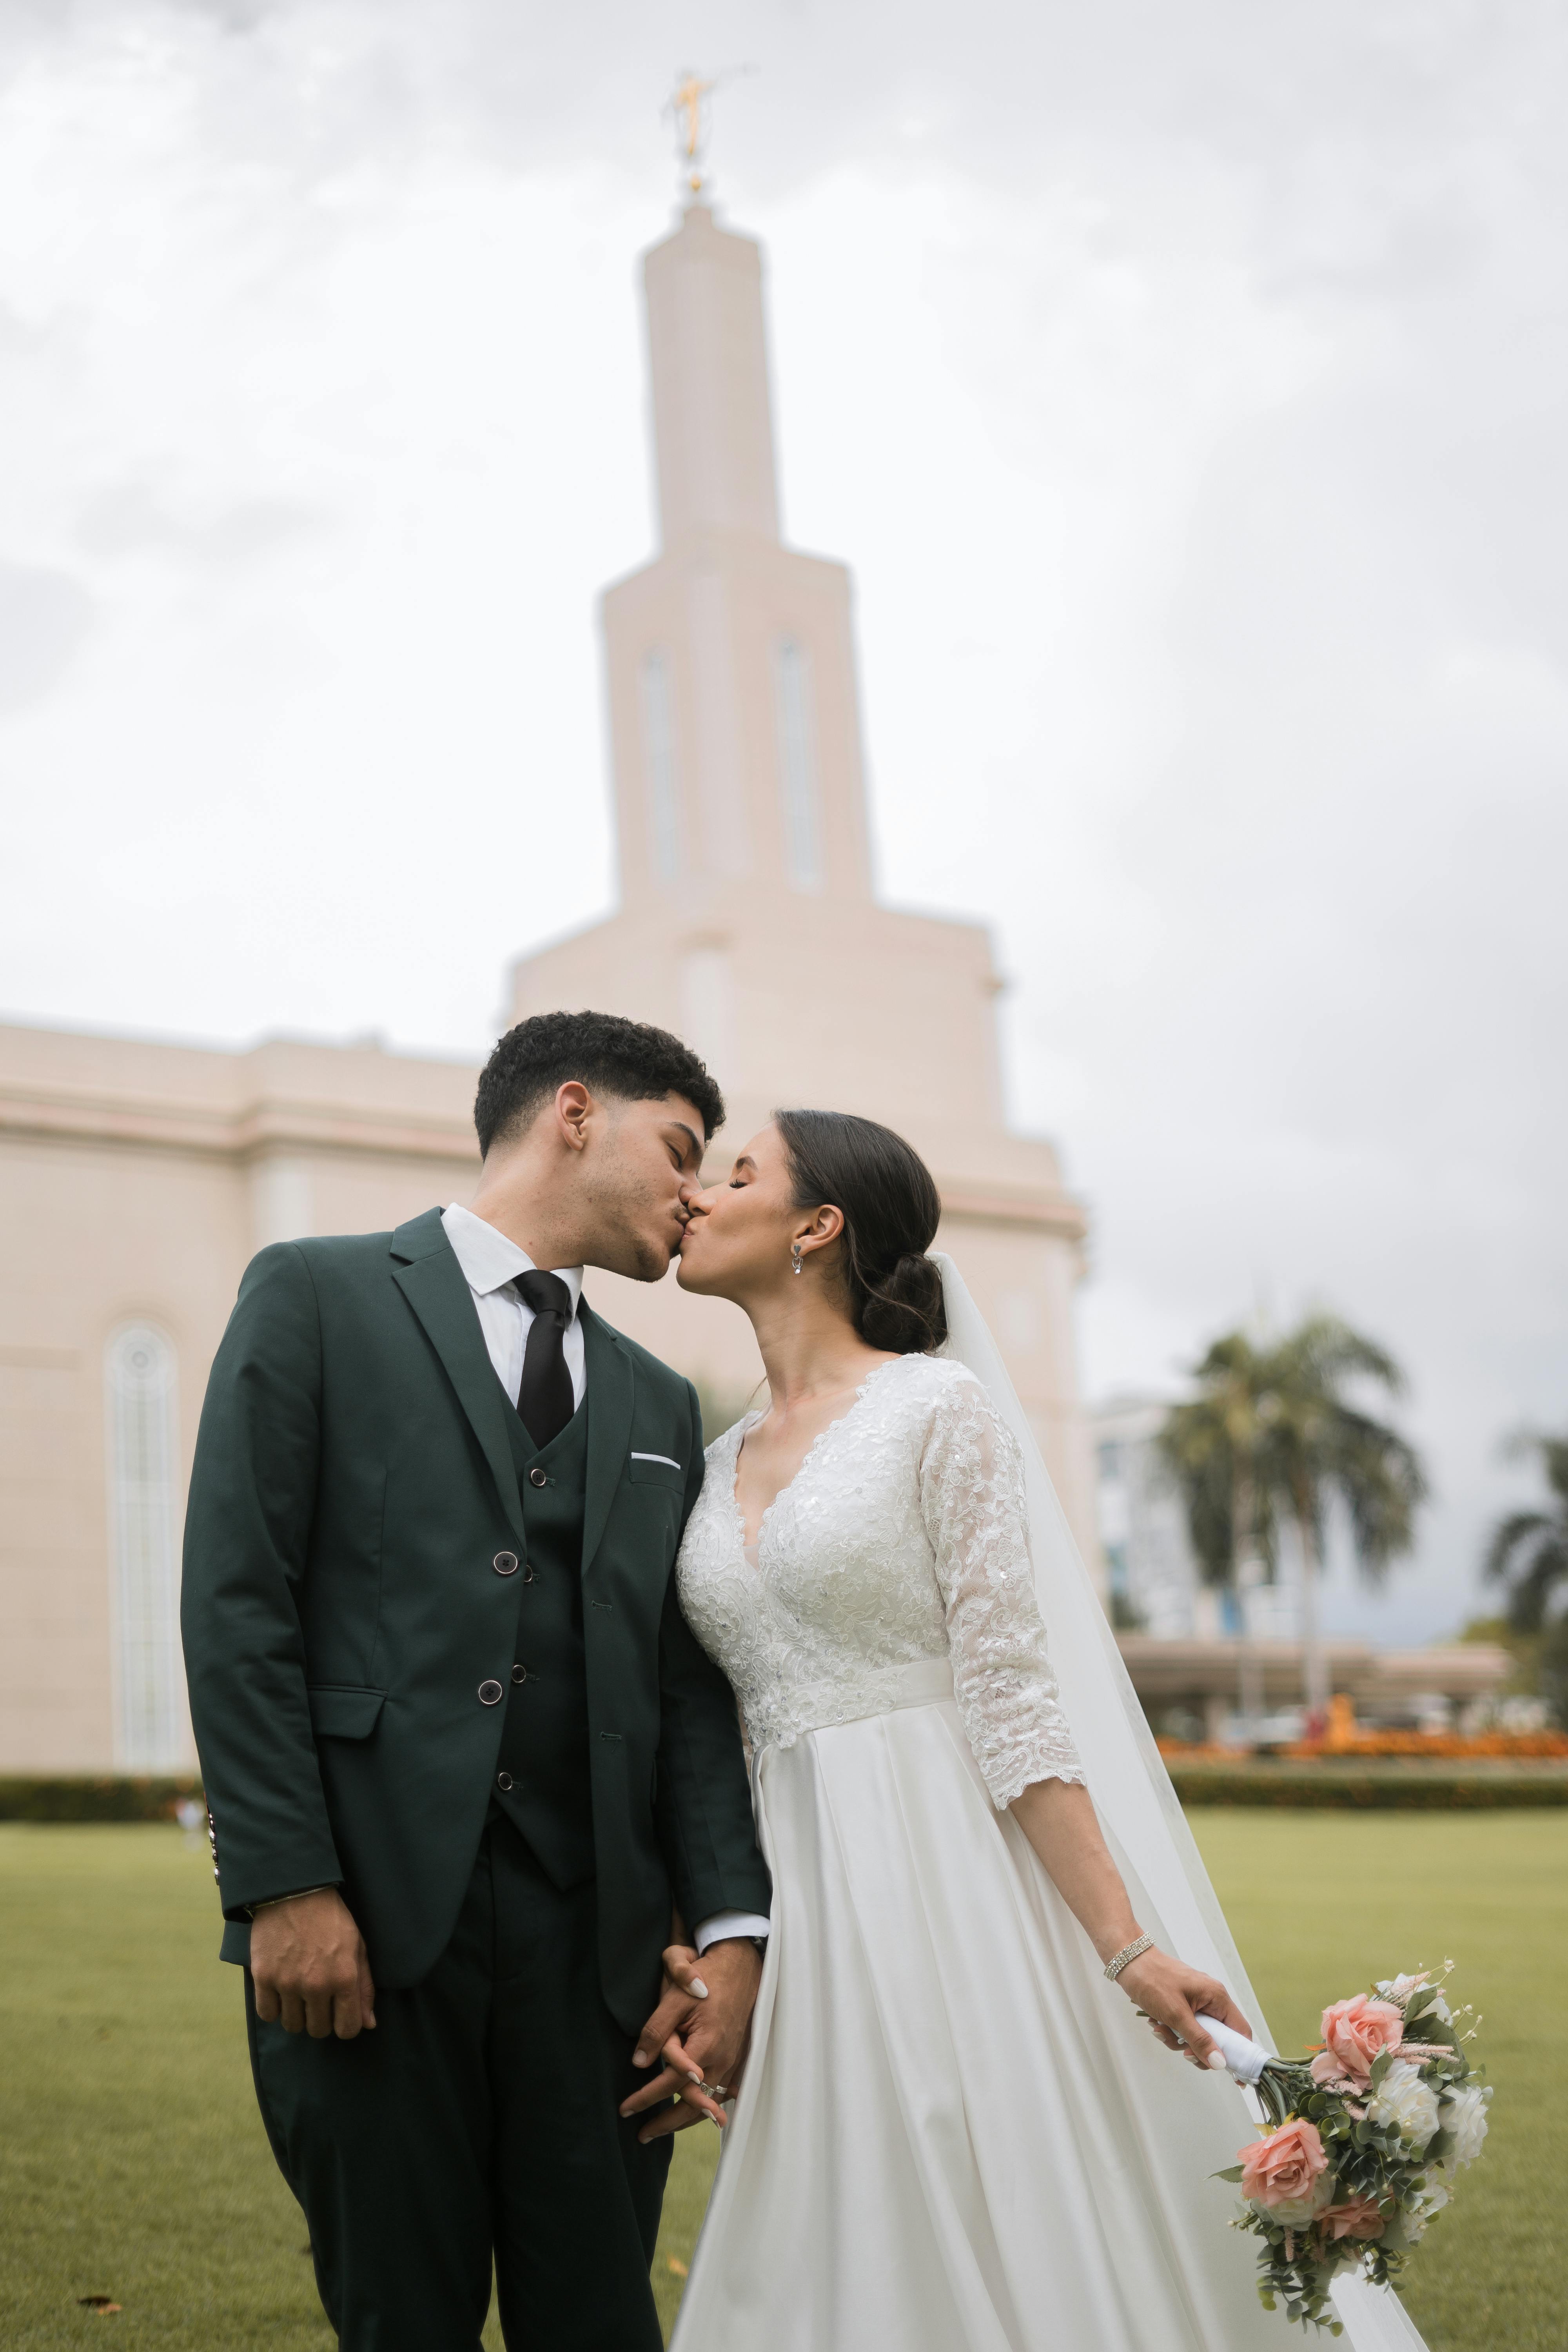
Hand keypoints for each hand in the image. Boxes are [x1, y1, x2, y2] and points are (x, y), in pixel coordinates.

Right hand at [249, 1888, 376, 2039]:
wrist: (295, 1891)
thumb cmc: (331, 1918)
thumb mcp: (357, 1946)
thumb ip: (364, 1987)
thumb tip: (369, 2024)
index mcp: (344, 1977)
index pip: (347, 2028)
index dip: (346, 2025)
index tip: (340, 2015)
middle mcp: (316, 1985)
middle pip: (318, 2030)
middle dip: (321, 2019)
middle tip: (319, 1999)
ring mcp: (287, 1983)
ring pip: (293, 2026)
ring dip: (297, 2015)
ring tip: (299, 1993)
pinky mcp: (263, 1977)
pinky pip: (267, 2014)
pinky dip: (274, 2008)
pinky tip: (280, 1992)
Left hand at [621, 1937, 761, 2141]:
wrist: (742, 1963)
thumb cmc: (706, 1978)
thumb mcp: (675, 1998)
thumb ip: (656, 2031)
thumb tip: (639, 2062)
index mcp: (705, 2048)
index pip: (669, 2084)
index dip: (645, 2098)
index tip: (625, 2109)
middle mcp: (723, 2060)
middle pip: (692, 2105)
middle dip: (666, 2123)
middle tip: (642, 2135)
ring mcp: (734, 2061)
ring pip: (710, 2102)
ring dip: (686, 2119)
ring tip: (664, 2129)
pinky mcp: (740, 2057)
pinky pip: (724, 2091)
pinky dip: (709, 2105)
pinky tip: (700, 2113)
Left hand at [1116, 1945, 1249, 2071]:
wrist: (1128, 1961)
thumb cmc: (1153, 1980)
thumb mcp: (1176, 2014)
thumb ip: (1199, 2040)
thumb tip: (1220, 2064)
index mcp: (1217, 1997)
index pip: (1240, 2031)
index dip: (1240, 2055)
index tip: (1234, 2078)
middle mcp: (1211, 2000)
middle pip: (1218, 2039)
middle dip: (1198, 2048)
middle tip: (1184, 2052)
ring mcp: (1196, 2003)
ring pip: (1198, 2037)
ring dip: (1178, 2040)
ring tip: (1160, 2029)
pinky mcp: (1182, 2006)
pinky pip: (1184, 2029)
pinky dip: (1171, 2031)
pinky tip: (1156, 2023)